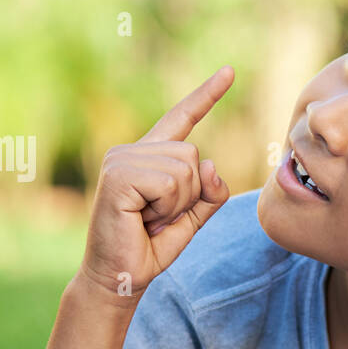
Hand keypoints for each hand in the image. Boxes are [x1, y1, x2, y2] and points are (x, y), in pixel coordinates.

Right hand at [78, 67, 234, 302]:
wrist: (120, 277)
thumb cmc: (151, 249)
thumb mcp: (192, 218)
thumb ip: (209, 192)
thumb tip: (211, 165)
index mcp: (150, 157)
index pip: (182, 118)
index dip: (207, 95)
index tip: (230, 71)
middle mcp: (132, 151)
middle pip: (194, 156)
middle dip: (190, 196)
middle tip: (158, 217)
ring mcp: (121, 160)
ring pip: (186, 169)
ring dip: (177, 204)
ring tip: (149, 219)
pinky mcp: (117, 175)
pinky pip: (170, 182)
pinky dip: (166, 208)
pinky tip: (142, 218)